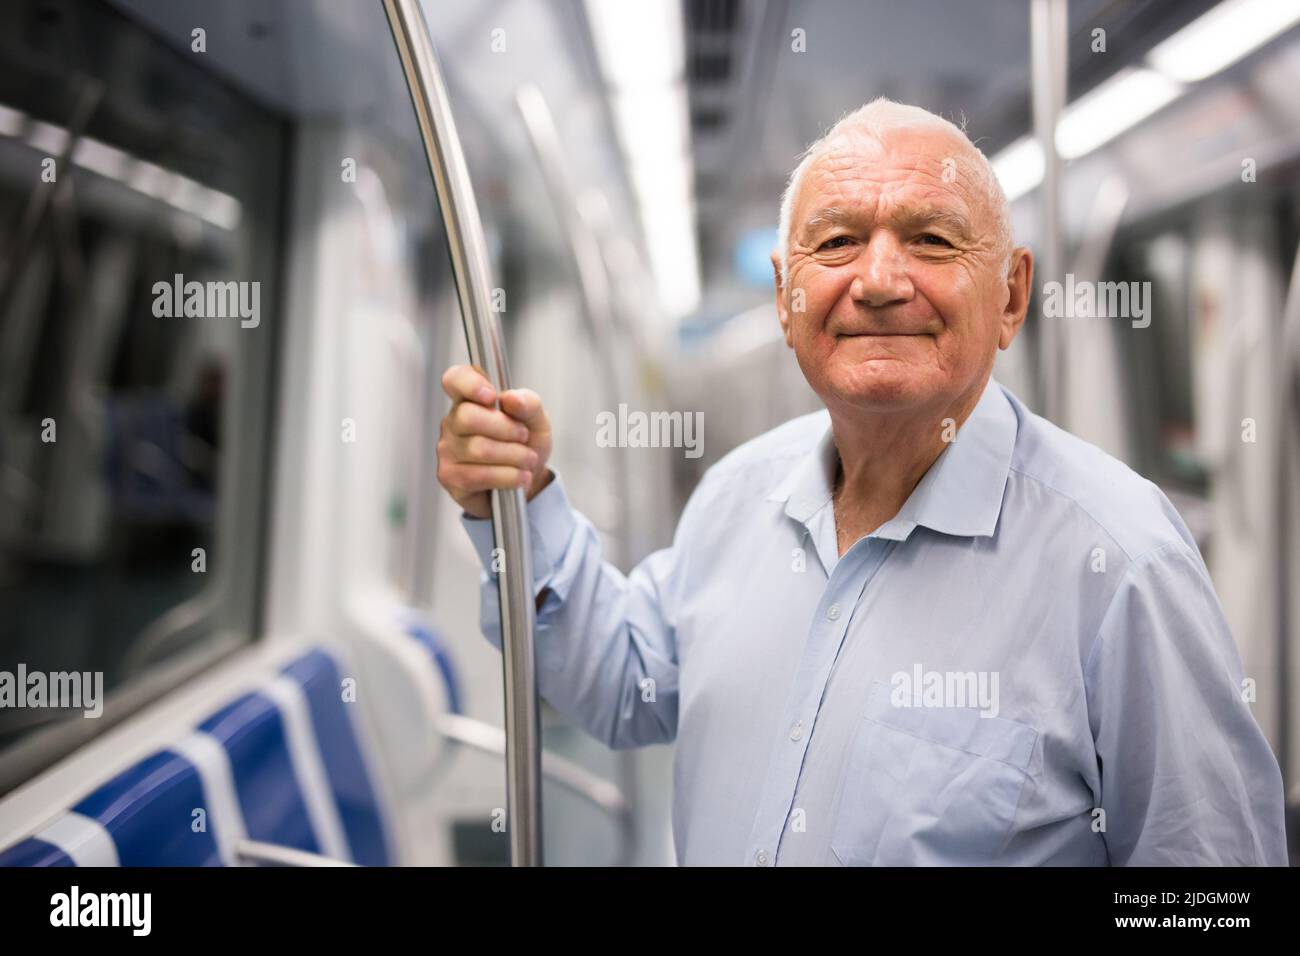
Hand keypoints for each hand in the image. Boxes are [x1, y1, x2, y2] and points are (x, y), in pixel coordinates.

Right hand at [437, 364, 553, 518]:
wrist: (527, 480)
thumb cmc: (526, 444)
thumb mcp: (537, 421)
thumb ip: (529, 404)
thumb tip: (510, 399)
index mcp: (471, 399)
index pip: (455, 379)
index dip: (469, 383)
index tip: (491, 397)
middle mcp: (453, 422)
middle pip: (468, 416)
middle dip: (506, 428)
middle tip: (524, 436)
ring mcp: (447, 450)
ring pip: (477, 448)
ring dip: (514, 456)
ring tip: (528, 460)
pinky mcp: (450, 477)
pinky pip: (478, 475)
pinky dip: (507, 476)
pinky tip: (520, 477)